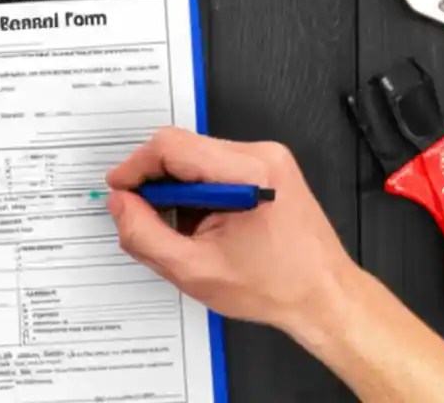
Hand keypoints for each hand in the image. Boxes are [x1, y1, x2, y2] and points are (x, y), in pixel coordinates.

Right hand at [105, 128, 357, 336]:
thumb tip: (120, 205)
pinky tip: (203, 224)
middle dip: (156, 183)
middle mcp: (262, 156)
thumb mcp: (194, 270)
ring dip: (178, 190)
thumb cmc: (276, 287)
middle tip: (144, 218)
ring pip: (197, 158)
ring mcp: (268, 159)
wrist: (323, 296)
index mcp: (248, 173)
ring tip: (184, 230)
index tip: (120, 190)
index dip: (136, 167)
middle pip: (183, 149)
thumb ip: (145, 235)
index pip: (171, 146)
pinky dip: (198, 193)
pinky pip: (215, 167)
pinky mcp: (269, 168)